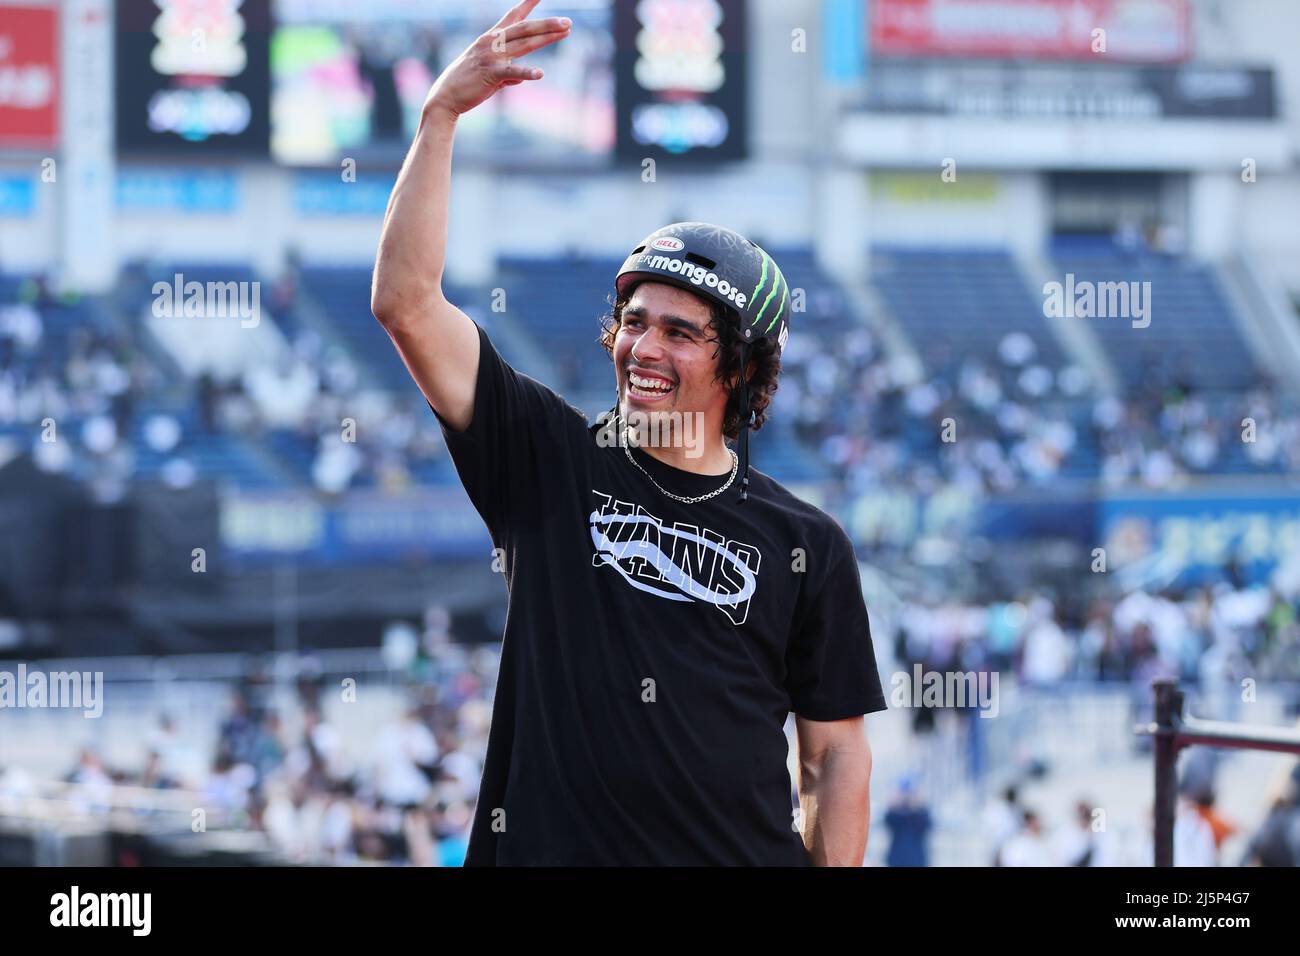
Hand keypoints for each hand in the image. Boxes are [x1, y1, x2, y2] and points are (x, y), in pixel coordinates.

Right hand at [424, 0, 570, 119]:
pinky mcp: (491, 74)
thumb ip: (506, 72)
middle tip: (567, 21)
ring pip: (525, 44)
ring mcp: (492, 57)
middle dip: (547, 24)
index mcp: (491, 37)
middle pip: (525, 29)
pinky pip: (513, 72)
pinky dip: (527, 73)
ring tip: (565, 33)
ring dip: (547, 38)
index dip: (527, 4)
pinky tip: (540, 74)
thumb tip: (519, 79)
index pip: (513, 16)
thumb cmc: (468, 83)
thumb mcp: (489, 72)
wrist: (446, 95)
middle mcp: (492, 42)